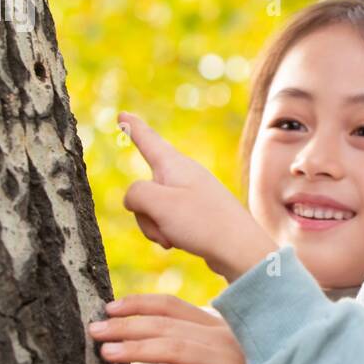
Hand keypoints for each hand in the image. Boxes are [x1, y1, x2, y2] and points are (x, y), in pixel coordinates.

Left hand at [90, 293, 266, 363]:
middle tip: (93, 331)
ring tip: (108, 355)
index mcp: (219, 328)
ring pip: (175, 349)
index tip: (110, 306)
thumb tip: (175, 343)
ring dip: (138, 349)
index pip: (173, 306)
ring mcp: (229, 360)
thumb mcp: (239, 355)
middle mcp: (221, 338)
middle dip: (126, 326)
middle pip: (166, 324)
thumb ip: (210, 346)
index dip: (140, 304)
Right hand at [119, 111, 276, 281]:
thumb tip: (135, 200)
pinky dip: (168, 234)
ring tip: (175, 237)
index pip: (148, 140)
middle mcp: (183, 175)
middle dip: (143, 213)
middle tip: (165, 226)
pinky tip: (182, 243)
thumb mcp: (159, 204)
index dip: (133, 128)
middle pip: (143, 189)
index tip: (123, 115)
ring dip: (155, 227)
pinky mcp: (195, 214)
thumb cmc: (202, 222)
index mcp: (174, 164)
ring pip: (152, 209)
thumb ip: (136, 194)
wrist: (240, 249)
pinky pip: (167, 221)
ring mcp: (189, 194)